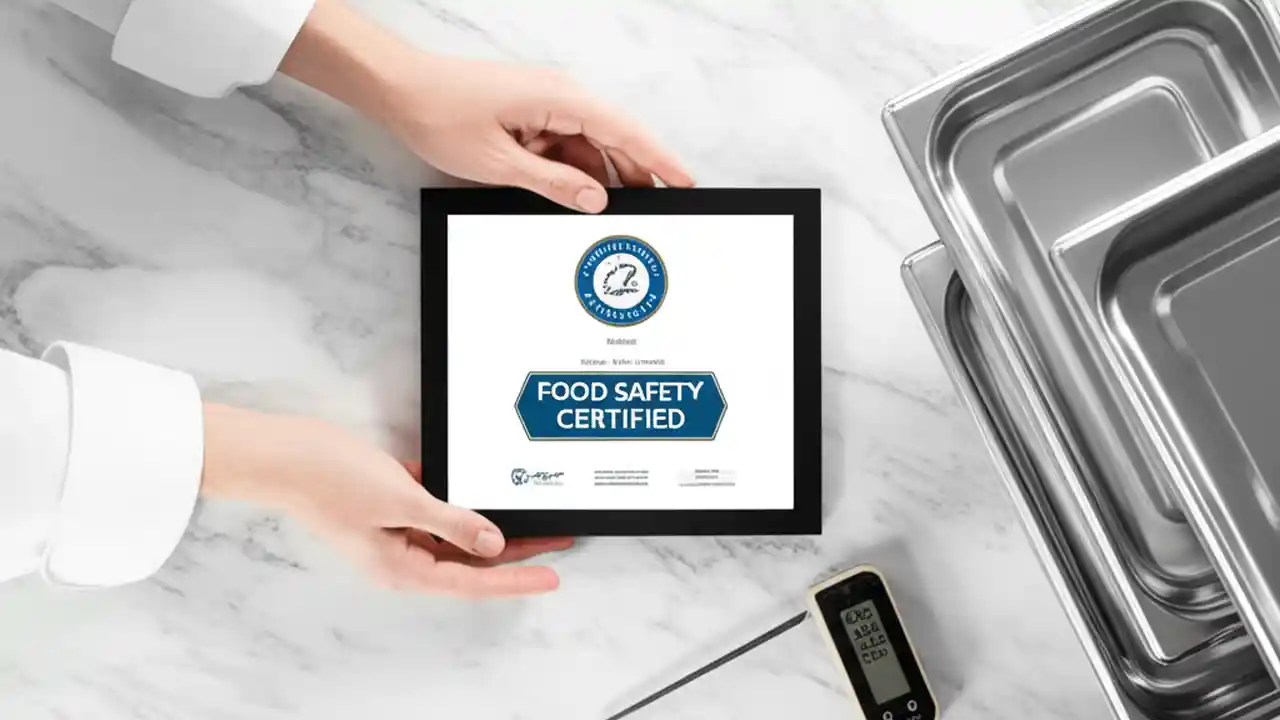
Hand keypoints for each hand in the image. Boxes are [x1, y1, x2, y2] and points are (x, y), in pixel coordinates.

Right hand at [200, 404, 571, 597]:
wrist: (282, 453)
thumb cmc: (330, 478)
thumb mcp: (402, 500)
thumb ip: (453, 522)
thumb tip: (494, 543)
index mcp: (400, 567)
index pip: (473, 580)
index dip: (516, 579)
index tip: (552, 576)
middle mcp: (398, 556)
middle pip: (469, 561)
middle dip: (515, 553)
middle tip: (556, 542)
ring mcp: (391, 532)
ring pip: (454, 537)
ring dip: (491, 528)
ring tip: (532, 519)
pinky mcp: (386, 506)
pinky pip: (433, 514)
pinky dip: (460, 507)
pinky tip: (483, 496)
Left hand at [280, 0, 695, 211]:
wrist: (398, 88)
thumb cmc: (440, 114)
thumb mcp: (500, 163)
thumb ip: (554, 184)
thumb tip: (596, 199)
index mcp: (560, 99)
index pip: (625, 132)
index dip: (659, 160)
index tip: (685, 182)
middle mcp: (559, 95)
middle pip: (612, 139)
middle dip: (632, 176)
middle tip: (653, 211)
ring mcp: (544, 102)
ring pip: (587, 145)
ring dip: (594, 177)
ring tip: (605, 215)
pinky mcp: (530, 112)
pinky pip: (562, 143)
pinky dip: (568, 169)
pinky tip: (567, 196)